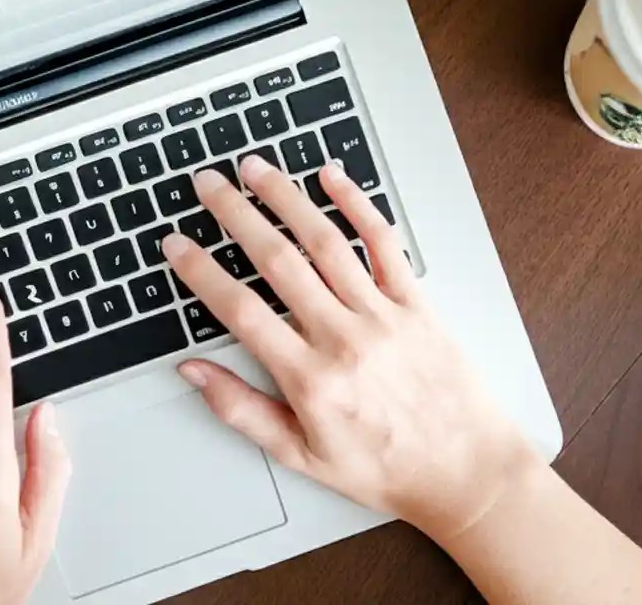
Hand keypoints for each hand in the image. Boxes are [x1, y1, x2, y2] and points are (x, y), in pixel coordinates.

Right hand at [163, 156, 538, 540]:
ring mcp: (383, 315)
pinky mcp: (416, 304)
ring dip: (286, 198)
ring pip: (326, 242)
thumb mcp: (301, 457)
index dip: (201, 272)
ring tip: (256, 168)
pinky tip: (332, 178)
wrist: (464, 472)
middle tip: (207, 184)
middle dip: (235, 215)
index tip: (177, 245)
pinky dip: (357, 205)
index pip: (240, 310)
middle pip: (278, 261)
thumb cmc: (386, 469)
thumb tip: (194, 372)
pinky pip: (384, 244)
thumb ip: (241, 410)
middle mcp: (345, 338)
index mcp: (310, 379)